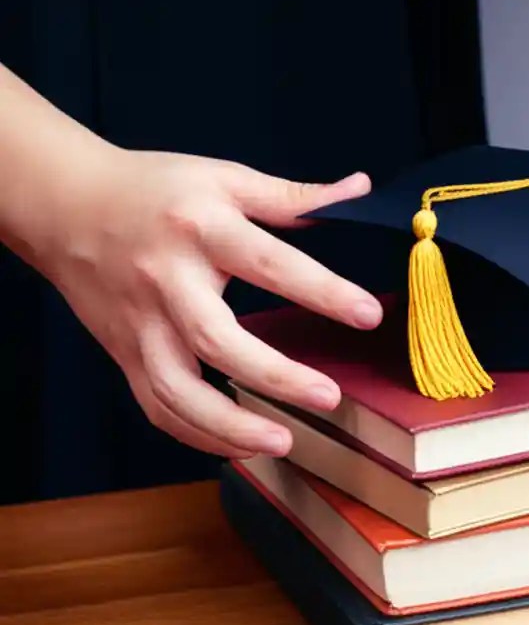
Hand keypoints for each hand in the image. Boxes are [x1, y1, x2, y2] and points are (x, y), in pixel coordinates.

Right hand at [16, 149, 381, 457]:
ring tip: (283, 442)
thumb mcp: (223, 177)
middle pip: (216, 339)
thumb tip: (360, 189)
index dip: (322, 290)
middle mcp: (167, 281)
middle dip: (275, 376)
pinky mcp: (124, 354)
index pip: (270, 263)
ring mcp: (140, 324)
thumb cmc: (154, 190)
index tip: (369, 314)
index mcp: (201, 228)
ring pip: (176, 390)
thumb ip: (293, 194)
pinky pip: (157, 406)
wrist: (63, 205)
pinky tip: (241, 446)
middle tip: (329, 397)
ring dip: (230, 426)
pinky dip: (197, 434)